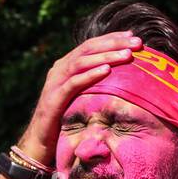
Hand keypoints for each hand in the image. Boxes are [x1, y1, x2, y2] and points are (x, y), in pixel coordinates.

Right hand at [18, 31, 144, 165]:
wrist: (41, 142)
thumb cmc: (65, 121)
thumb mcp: (82, 96)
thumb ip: (94, 84)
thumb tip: (121, 78)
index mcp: (66, 65)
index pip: (91, 45)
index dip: (112, 38)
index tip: (133, 36)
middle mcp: (59, 69)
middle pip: (88, 48)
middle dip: (114, 43)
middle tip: (137, 42)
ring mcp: (55, 82)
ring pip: (82, 62)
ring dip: (106, 57)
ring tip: (127, 55)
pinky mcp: (53, 98)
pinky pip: (74, 83)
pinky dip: (90, 75)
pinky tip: (107, 71)